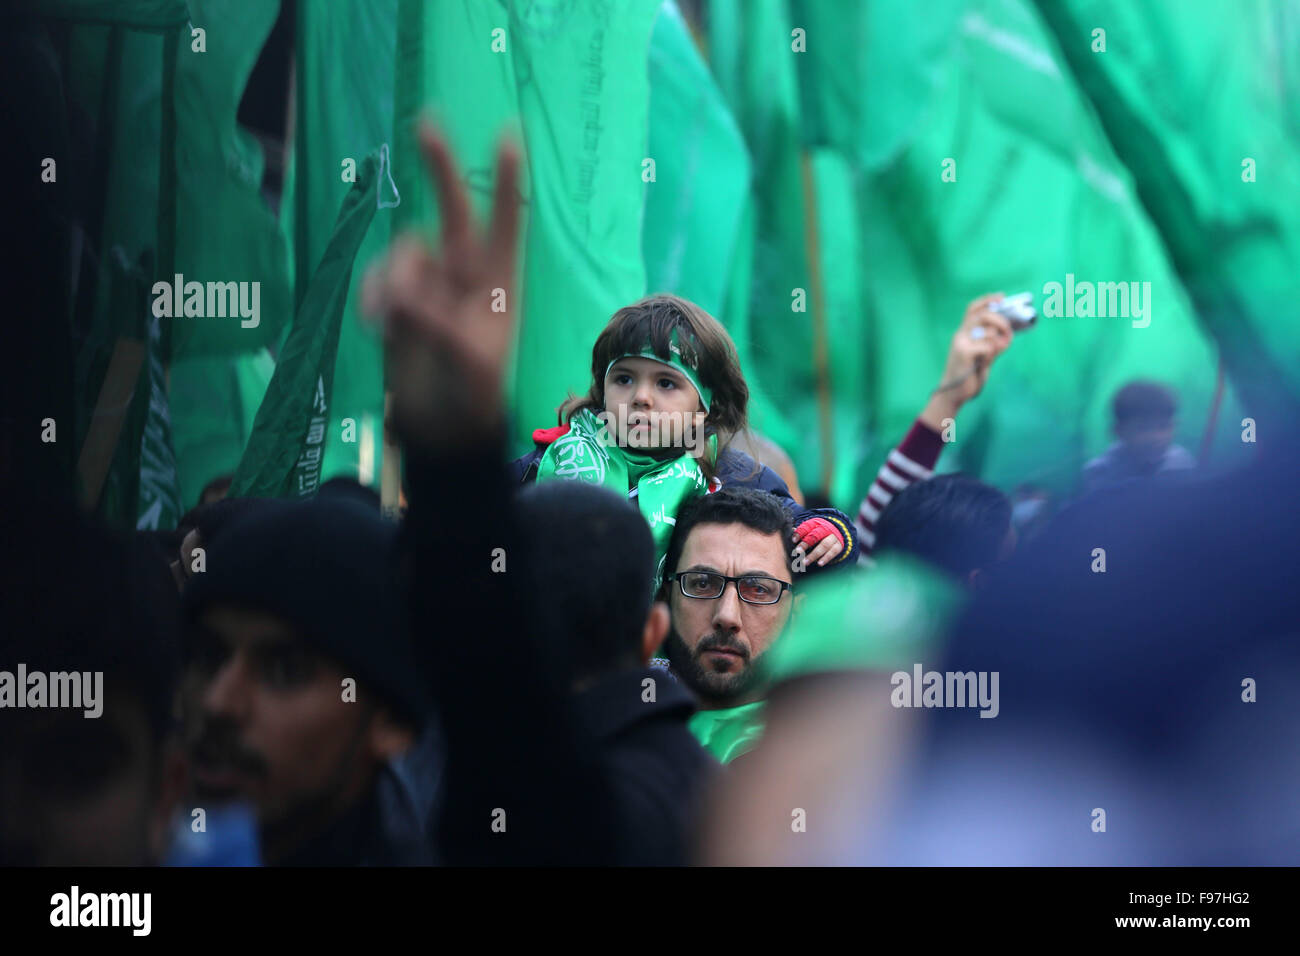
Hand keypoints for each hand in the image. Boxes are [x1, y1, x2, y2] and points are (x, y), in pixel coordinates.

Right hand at [362, 121, 521, 448]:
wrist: (441, 425)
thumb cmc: (474, 395)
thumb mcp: (470, 363)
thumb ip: (439, 325)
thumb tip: (400, 297)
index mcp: (500, 283)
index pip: (506, 224)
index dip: (506, 182)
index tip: (509, 137)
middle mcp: (464, 273)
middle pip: (454, 208)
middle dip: (440, 167)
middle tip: (426, 123)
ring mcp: (429, 283)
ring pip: (404, 248)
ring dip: (393, 276)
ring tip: (391, 321)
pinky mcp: (397, 299)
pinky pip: (378, 277)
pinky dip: (373, 294)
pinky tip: (375, 323)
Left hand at [793, 518, 843, 567]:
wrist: (838, 530)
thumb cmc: (819, 532)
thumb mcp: (811, 529)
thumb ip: (802, 532)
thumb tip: (792, 531)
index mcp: (816, 523)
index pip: (807, 526)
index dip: (800, 533)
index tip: (793, 540)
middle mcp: (825, 529)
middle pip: (815, 535)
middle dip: (806, 543)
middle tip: (798, 551)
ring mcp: (833, 537)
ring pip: (824, 545)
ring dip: (814, 554)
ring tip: (805, 562)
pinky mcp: (838, 545)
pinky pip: (833, 552)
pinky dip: (826, 558)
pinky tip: (819, 563)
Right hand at [920, 292, 1013, 430]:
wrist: (953, 393)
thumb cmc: (968, 375)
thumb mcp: (984, 356)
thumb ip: (994, 344)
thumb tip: (1008, 336)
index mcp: (963, 332)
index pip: (973, 308)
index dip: (987, 300)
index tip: (1001, 297)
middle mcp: (960, 334)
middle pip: (983, 314)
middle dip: (1001, 320)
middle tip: (1008, 332)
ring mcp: (961, 343)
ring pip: (989, 330)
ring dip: (999, 341)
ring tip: (997, 352)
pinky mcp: (964, 352)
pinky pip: (988, 346)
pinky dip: (992, 353)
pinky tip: (985, 362)